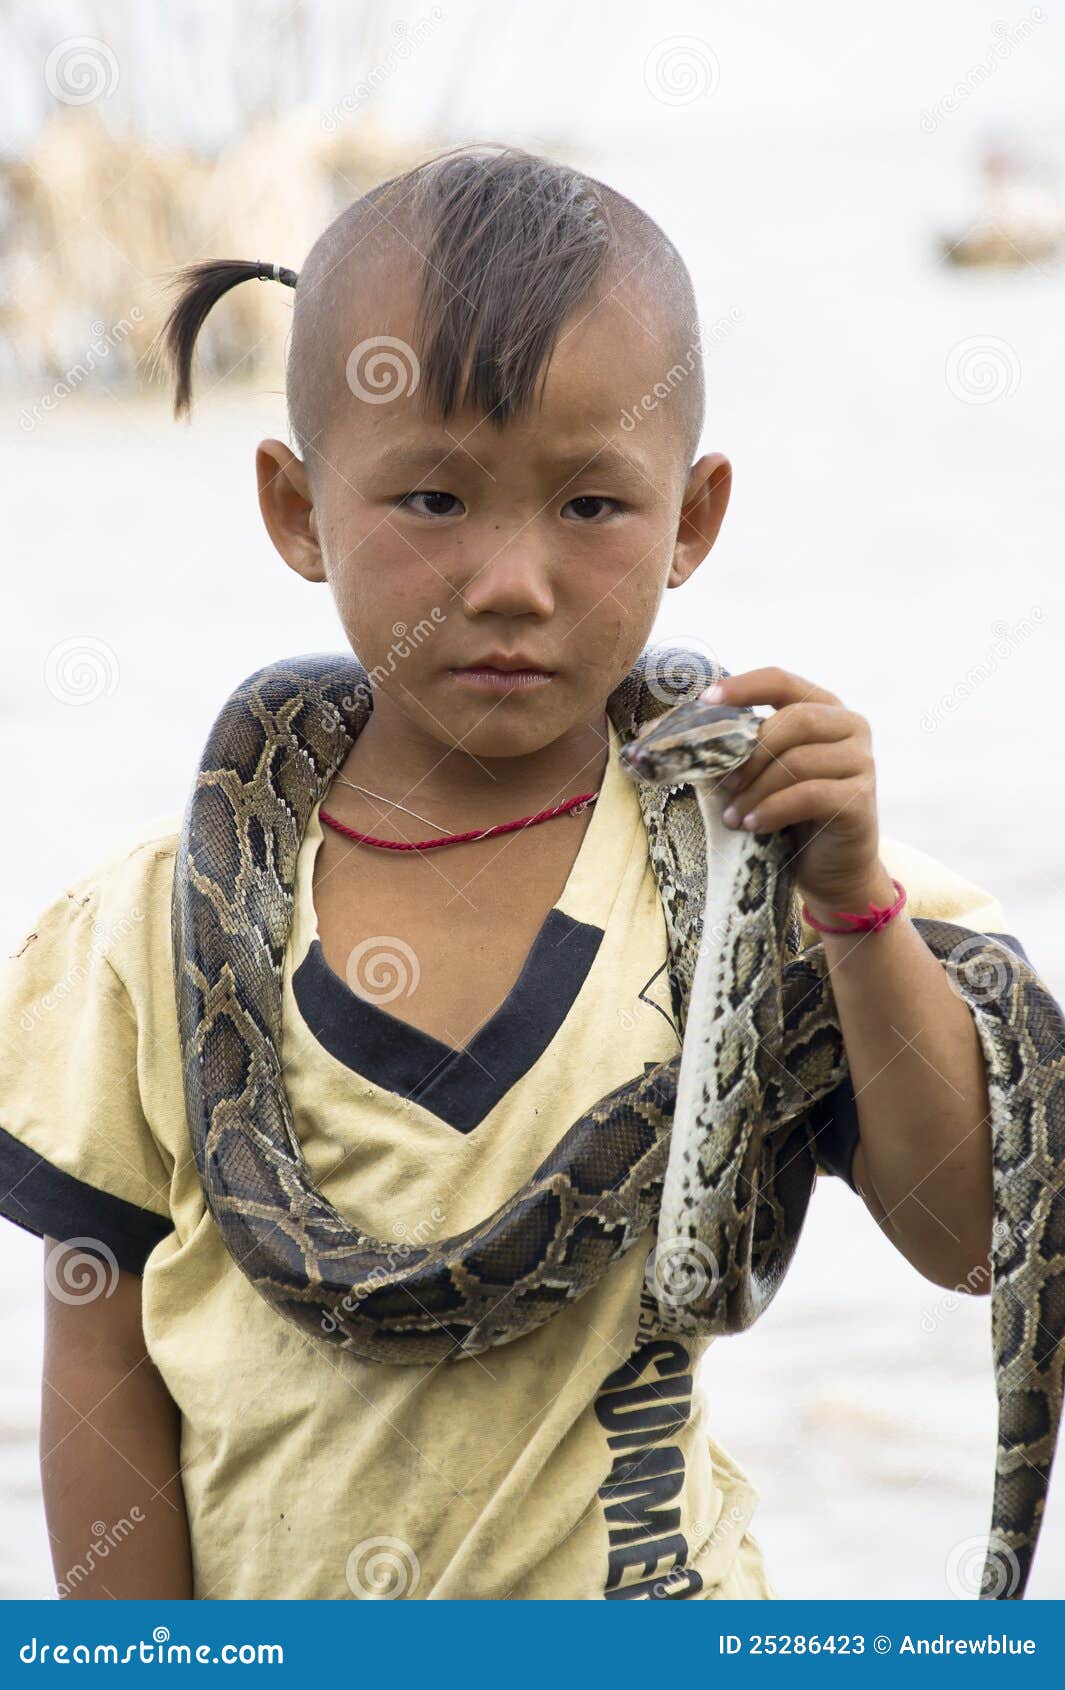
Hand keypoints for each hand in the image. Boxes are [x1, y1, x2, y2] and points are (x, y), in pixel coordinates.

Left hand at [700, 666, 891, 915]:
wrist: (832, 867)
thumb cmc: (792, 813)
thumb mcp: (767, 772)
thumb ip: (748, 746)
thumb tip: (696, 736)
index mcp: (824, 708)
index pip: (781, 681)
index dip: (743, 687)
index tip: (706, 701)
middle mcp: (850, 726)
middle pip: (793, 721)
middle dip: (750, 753)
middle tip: (722, 783)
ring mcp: (862, 761)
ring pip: (798, 761)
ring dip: (756, 790)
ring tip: (733, 817)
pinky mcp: (862, 798)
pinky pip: (810, 795)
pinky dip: (773, 810)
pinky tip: (753, 825)